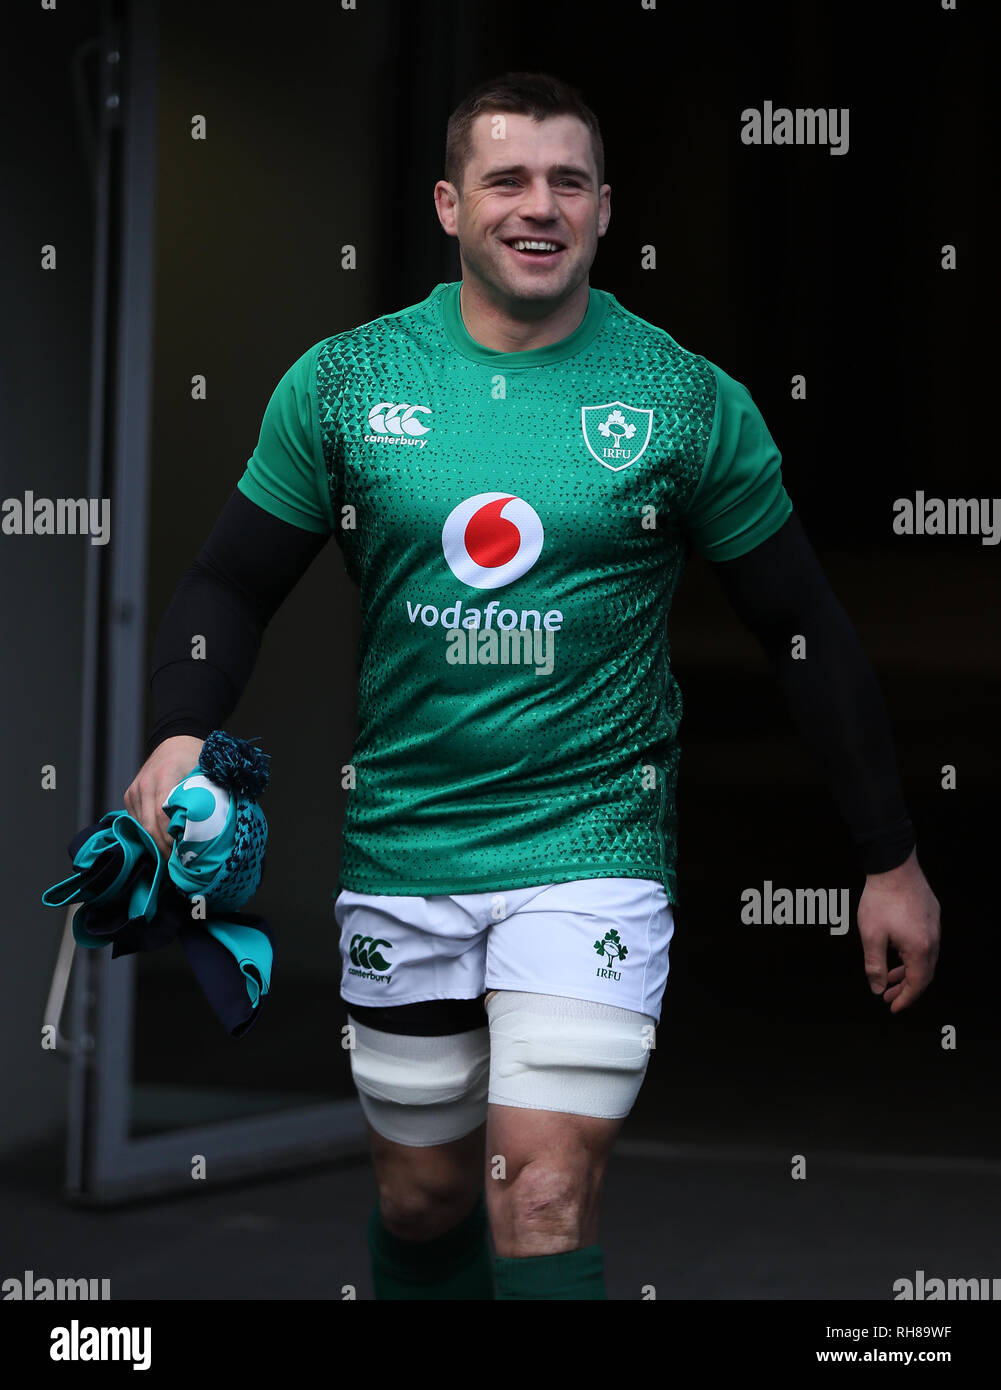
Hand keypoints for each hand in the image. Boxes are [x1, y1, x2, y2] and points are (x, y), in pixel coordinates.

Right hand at [123, 735, 204, 858]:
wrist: (176, 739)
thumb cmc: (196, 757)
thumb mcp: (207, 772)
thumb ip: (209, 796)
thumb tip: (220, 827)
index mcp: (165, 776)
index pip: (162, 816)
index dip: (171, 839)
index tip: (184, 855)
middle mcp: (145, 784)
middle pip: (149, 826)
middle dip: (163, 849)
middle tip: (178, 866)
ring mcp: (135, 790)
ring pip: (141, 827)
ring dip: (155, 844)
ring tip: (172, 860)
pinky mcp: (130, 795)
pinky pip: (137, 821)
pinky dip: (148, 834)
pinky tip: (162, 845)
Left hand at [857, 847, 939, 1012]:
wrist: (893, 865)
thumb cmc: (881, 899)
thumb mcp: (871, 936)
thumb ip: (874, 966)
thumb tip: (877, 988)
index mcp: (920, 948)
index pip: (917, 983)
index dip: (905, 999)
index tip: (893, 1007)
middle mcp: (933, 939)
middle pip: (924, 973)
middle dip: (905, 988)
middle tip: (889, 996)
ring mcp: (934, 926)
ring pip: (924, 958)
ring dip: (907, 971)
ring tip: (889, 977)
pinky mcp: (931, 915)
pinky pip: (924, 943)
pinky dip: (911, 955)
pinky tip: (896, 952)